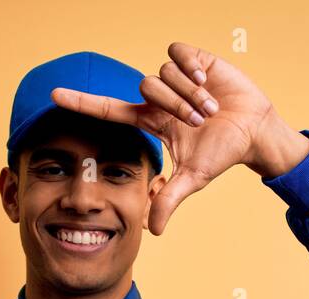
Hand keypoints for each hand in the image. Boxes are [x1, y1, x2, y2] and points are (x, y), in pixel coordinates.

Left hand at [50, 41, 308, 234]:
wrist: (254, 130)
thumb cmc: (222, 153)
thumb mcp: (193, 178)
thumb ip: (169, 200)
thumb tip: (152, 232)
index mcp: (151, 120)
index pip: (108, 109)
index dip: (81, 102)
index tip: (54, 96)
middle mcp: (157, 96)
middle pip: (146, 87)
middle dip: (176, 106)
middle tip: (200, 120)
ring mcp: (174, 76)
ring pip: (163, 73)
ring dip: (190, 93)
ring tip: (211, 106)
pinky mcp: (192, 58)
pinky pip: (178, 54)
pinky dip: (193, 69)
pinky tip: (208, 81)